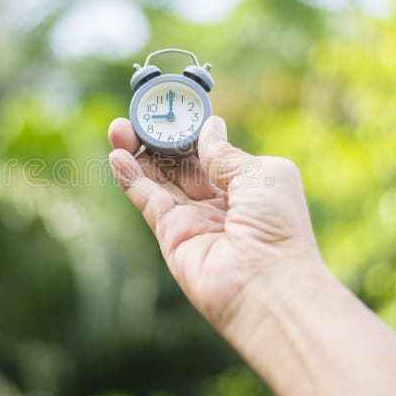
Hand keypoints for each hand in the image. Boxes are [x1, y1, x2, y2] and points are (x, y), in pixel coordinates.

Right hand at [108, 115, 321, 335]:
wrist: (268, 287)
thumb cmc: (278, 228)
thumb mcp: (261, 174)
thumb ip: (226, 153)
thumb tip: (210, 127)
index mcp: (246, 185)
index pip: (210, 151)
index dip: (189, 130)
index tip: (171, 108)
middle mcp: (218, 201)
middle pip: (179, 163)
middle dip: (159, 139)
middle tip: (138, 116)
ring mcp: (193, 219)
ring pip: (158, 179)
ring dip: (138, 153)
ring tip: (118, 130)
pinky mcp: (171, 235)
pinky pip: (147, 200)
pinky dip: (131, 179)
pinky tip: (117, 157)